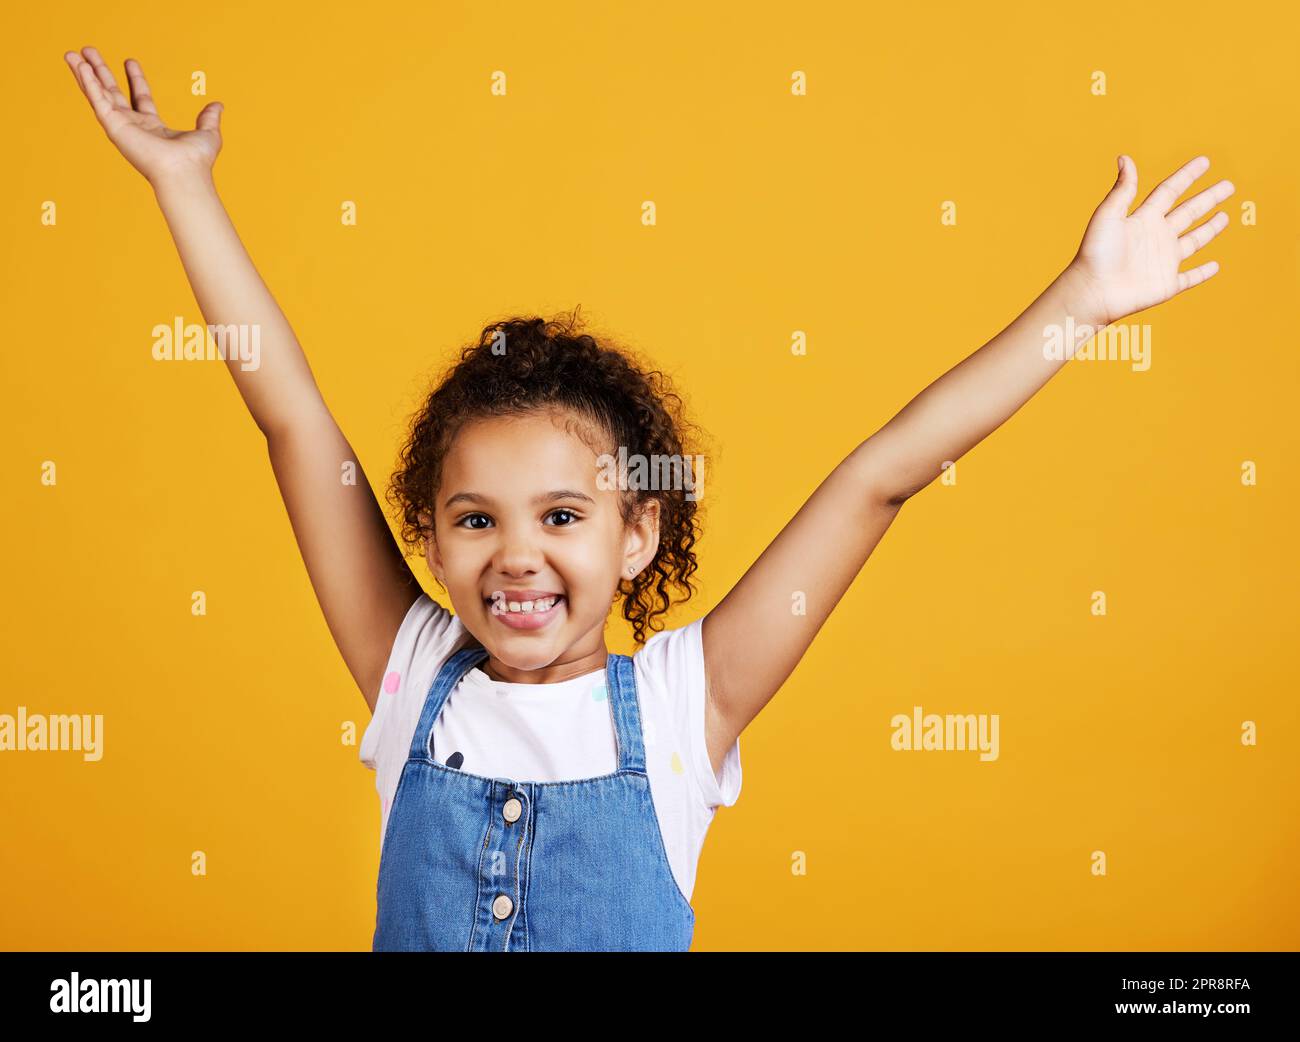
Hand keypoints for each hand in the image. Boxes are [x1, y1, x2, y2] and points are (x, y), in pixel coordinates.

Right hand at [64, 46, 222, 185]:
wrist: (185, 172)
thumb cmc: (196, 161)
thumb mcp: (207, 133)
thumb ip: (209, 118)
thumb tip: (218, 105)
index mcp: (154, 127)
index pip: (142, 98)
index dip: (136, 79)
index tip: (130, 61)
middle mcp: (135, 126)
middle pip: (113, 92)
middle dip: (101, 72)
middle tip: (90, 52)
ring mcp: (122, 126)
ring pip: (99, 94)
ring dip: (84, 73)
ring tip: (72, 54)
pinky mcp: (114, 126)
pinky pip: (97, 100)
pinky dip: (87, 83)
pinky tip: (79, 66)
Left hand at [1066, 154, 1233, 326]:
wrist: (1092, 291)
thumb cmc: (1095, 253)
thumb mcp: (1108, 215)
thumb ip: (1123, 189)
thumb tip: (1124, 157)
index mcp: (1143, 219)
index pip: (1169, 191)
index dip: (1187, 176)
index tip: (1204, 161)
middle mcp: (1156, 237)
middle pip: (1188, 212)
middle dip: (1208, 199)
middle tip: (1228, 186)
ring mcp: (1163, 261)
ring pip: (1194, 241)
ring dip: (1210, 229)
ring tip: (1225, 217)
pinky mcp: (1167, 285)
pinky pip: (1190, 278)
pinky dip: (1203, 273)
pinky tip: (1215, 266)